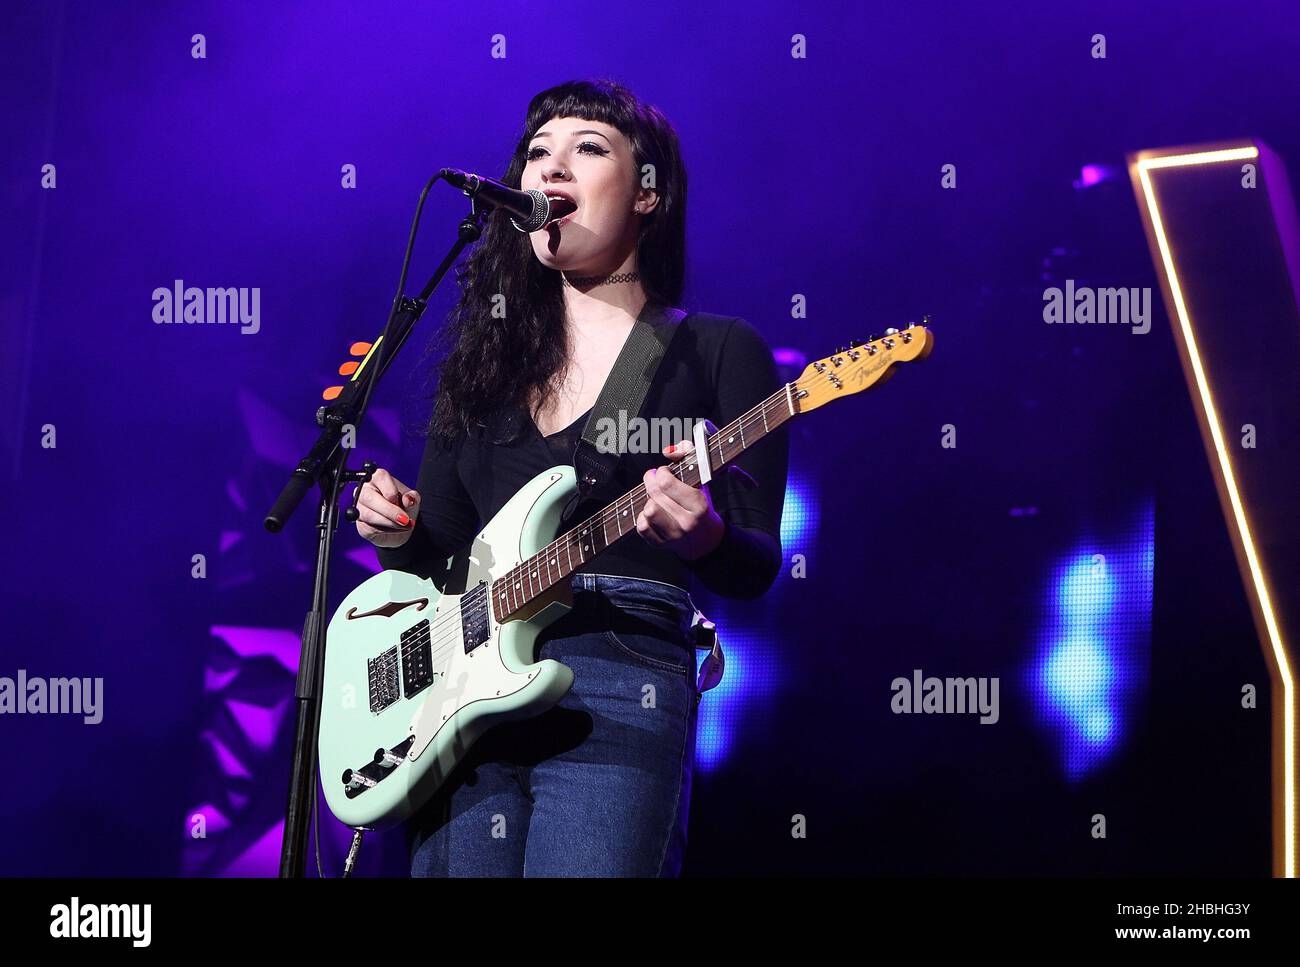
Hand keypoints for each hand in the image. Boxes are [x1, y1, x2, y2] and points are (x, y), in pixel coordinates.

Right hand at [355, 468, 420, 548]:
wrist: (402, 525)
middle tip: (405, 520)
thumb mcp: (412, 500)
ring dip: (390, 523)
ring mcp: (359, 508)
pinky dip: (386, 530)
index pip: (380, 478)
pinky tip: (396, 529)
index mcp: (377, 478)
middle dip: (390, 511)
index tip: (404, 502)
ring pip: (368, 515)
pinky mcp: (360, 525)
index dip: (392, 491)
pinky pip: (369, 528)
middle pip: (369, 498)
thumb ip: (411, 497)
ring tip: (405, 525)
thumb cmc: (404, 507)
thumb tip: (408, 500)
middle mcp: (364, 490)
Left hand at [637, 439, 725, 559]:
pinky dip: (643, 518)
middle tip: (654, 479)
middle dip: (650, 481)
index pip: (667, 483)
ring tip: (656, 499)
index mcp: (698, 504)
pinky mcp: (661, 545)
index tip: (664, 472)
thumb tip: (669, 451)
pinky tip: (653, 514)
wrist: (706, 540)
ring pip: (648, 511)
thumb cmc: (702, 506)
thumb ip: (689, 454)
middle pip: (654, 494)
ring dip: (648, 501)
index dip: (661, 472)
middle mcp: (687, 522)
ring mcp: (674, 535)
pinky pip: (642, 527)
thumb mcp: (702, 477)